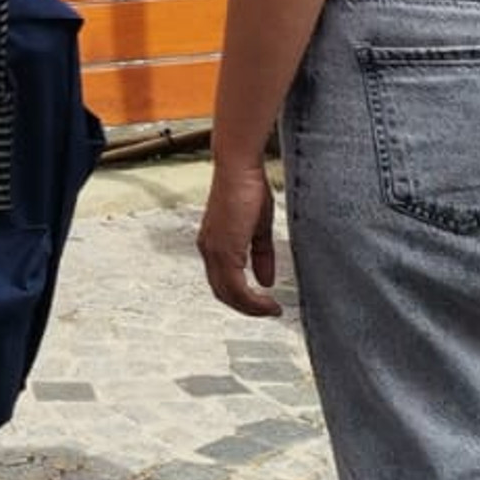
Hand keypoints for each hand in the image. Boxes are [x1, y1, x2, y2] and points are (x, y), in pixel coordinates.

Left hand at [197, 152, 282, 317]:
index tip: (264, 304)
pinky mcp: (224, 249)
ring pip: (228, 293)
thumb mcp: (258, 229)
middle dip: (246, 307)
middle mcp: (208, 250)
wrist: (240, 168)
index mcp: (213, 245)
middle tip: (268, 311)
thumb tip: (266, 281)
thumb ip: (261, 255)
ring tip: (271, 310)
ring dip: (250, 307)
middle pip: (223, 293)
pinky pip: (235, 286)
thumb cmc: (248, 189)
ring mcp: (214, 250)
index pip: (222, 282)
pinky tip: (267, 301)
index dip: (242, 298)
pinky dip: (251, 300)